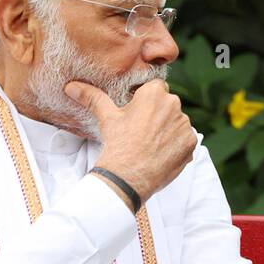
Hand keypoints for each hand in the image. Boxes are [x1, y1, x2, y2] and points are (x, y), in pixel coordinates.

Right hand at [64, 77, 196, 200]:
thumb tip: (72, 86)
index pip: (156, 88)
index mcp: (154, 93)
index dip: (147, 100)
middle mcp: (174, 105)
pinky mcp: (191, 143)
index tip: (139, 113)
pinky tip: (161, 153)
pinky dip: (176, 146)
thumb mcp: (106, 118)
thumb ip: (93, 97)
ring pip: (177, 123)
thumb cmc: (117, 145)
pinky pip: (185, 140)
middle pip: (168, 105)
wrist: (128, 177)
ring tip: (150, 144)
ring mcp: (184, 125)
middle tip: (142, 131)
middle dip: (158, 115)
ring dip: (168, 130)